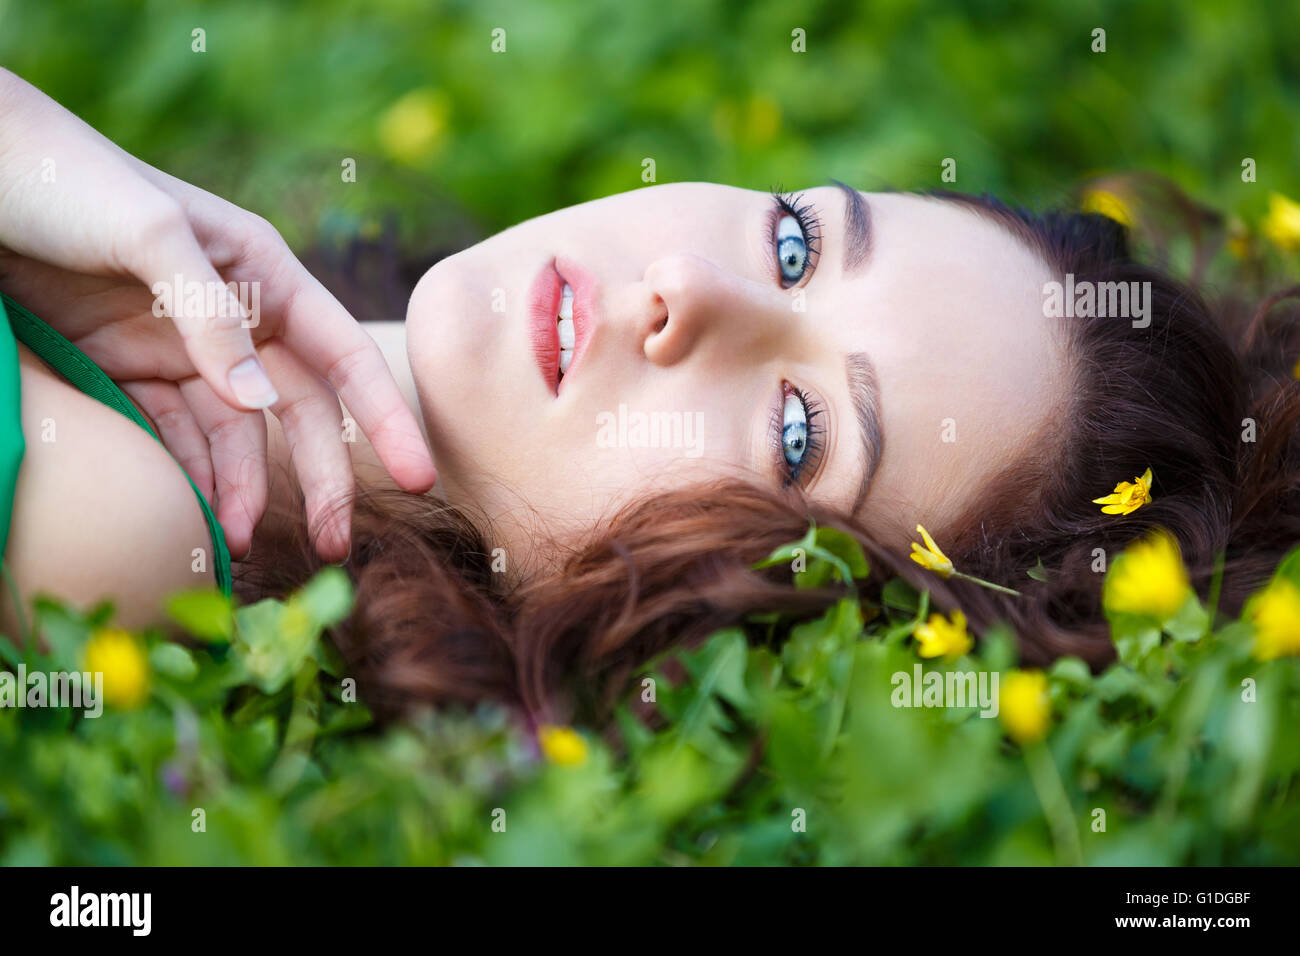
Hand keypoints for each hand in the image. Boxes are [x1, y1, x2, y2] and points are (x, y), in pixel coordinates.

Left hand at [0, 69, 436, 559]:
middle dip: (322, 479)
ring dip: (244, 490)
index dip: (385, 419)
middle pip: (300, 412)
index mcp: (264, 273)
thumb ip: (210, 318)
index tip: (419, 478)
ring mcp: (182, 348)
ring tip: (234, 544)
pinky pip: (173, 436)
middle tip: (332, 546)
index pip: (344, 357)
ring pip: (237, 437)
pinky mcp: (127, 369)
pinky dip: (190, 476)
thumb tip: (262, 403)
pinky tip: (198, 515)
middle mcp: (236, 317)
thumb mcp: (149, 235)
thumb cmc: (71, 181)